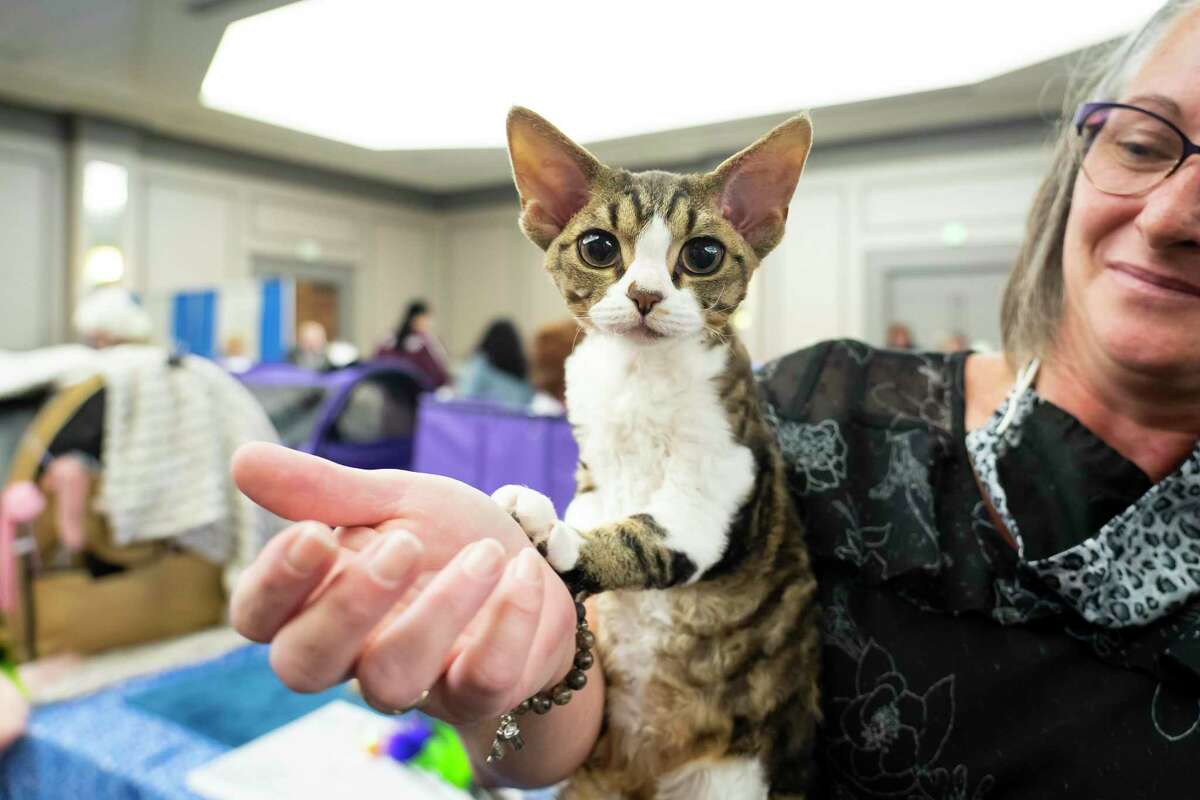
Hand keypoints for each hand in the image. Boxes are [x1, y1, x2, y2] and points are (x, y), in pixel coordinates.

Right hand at [228, 442, 577, 725]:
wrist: (529, 566)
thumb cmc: (444, 536)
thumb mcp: (391, 500)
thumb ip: (324, 491)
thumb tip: (241, 459)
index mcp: (315, 601)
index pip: (256, 616)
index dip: (274, 584)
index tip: (315, 534)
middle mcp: (351, 652)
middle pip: (304, 665)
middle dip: (348, 606)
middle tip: (404, 544)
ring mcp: (412, 682)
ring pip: (391, 680)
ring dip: (440, 612)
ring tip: (485, 553)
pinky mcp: (474, 693)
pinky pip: (479, 683)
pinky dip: (507, 624)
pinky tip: (523, 571)